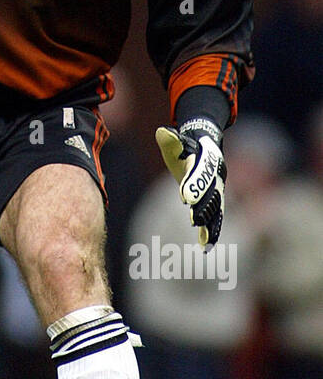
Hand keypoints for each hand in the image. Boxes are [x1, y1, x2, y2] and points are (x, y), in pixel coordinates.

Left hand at [155, 123, 226, 249]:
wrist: (206, 146)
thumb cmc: (186, 146)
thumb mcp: (176, 141)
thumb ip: (170, 139)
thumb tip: (162, 132)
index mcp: (205, 161)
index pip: (199, 174)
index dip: (193, 185)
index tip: (185, 197)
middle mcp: (215, 177)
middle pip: (210, 194)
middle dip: (202, 208)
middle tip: (194, 220)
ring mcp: (217, 190)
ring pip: (216, 208)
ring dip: (211, 223)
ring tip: (206, 241)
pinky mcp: (215, 200)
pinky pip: (216, 216)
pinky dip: (212, 230)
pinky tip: (206, 246)